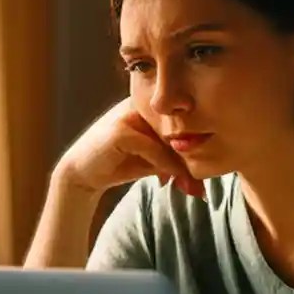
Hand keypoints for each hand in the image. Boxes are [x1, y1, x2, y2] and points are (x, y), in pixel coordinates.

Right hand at [54, 98, 204, 198]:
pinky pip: (152, 147)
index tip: (209, 172)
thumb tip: (205, 173)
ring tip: (192, 188)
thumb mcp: (153, 160)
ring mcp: (129, 114)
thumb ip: (174, 158)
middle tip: (201, 188)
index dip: (197, 147)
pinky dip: (165, 165)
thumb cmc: (120, 163)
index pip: (183, 122)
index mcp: (150, 106)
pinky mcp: (121, 130)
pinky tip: (169, 181)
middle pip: (179, 129)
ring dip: (182, 166)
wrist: (84, 173)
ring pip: (168, 139)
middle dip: (192, 160)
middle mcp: (141, 104)